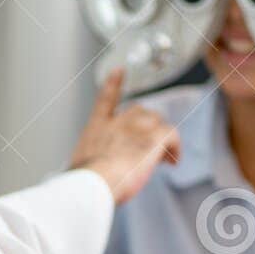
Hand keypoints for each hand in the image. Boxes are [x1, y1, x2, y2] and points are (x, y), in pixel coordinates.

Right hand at [68, 69, 179, 204]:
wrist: (92, 182)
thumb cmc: (84, 181)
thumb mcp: (80, 166)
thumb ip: (90, 163)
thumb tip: (91, 175)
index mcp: (97, 127)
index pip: (106, 99)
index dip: (113, 83)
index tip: (119, 71)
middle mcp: (117, 123)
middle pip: (139, 110)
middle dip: (145, 125)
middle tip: (147, 146)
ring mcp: (136, 128)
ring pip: (156, 121)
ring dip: (160, 136)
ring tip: (162, 157)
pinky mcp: (153, 139)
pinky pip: (171, 135)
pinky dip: (175, 148)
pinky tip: (173, 161)